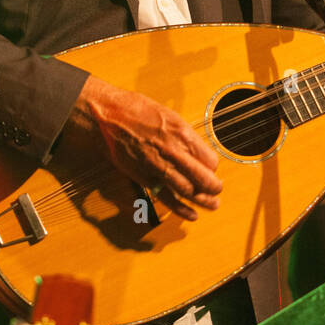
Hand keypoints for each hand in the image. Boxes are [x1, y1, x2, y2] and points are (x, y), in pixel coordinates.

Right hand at [62, 75, 221, 220]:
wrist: (107, 117)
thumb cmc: (134, 110)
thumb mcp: (168, 115)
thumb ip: (183, 135)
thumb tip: (195, 148)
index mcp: (182, 133)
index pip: (209, 159)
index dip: (212, 166)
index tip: (210, 168)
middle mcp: (173, 151)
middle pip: (203, 178)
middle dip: (213, 187)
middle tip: (217, 190)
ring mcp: (158, 166)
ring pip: (188, 191)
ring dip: (203, 200)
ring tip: (212, 204)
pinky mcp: (144, 177)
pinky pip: (167, 198)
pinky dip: (181, 209)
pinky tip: (191, 214)